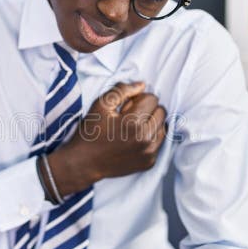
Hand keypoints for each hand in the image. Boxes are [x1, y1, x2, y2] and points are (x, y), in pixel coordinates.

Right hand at [46, 81, 166, 195]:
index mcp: (134, 122)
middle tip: (129, 117)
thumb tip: (142, 85)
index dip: (138, 99)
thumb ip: (122, 90)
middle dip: (147, 110)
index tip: (125, 107)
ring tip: (132, 129)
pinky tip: (133, 140)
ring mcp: (149, 152)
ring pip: (163, 127)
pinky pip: (159, 142)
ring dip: (150, 124)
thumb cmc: (91, 132)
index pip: (152, 99)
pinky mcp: (149, 162)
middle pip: (161, 112)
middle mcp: (145, 138)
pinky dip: (150, 138)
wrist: (84, 162)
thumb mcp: (101, 104)